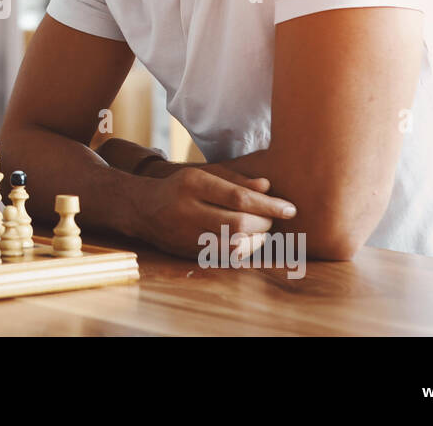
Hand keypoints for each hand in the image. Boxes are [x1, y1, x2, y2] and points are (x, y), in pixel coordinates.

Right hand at [137, 164, 296, 257]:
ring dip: (257, 241)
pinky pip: (225, 257)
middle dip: (264, 224)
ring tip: (261, 232)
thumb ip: (236, 180)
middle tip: (272, 220)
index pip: (239, 197)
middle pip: (239, 224)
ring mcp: (186, 234)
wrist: (142, 208)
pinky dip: (244, 251)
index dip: (269, 205)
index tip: (290, 209)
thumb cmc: (180, 187)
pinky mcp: (188, 252)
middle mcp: (188, 209)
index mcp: (193, 184)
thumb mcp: (204, 174)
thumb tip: (267, 187)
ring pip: (233, 245)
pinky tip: (248, 243)